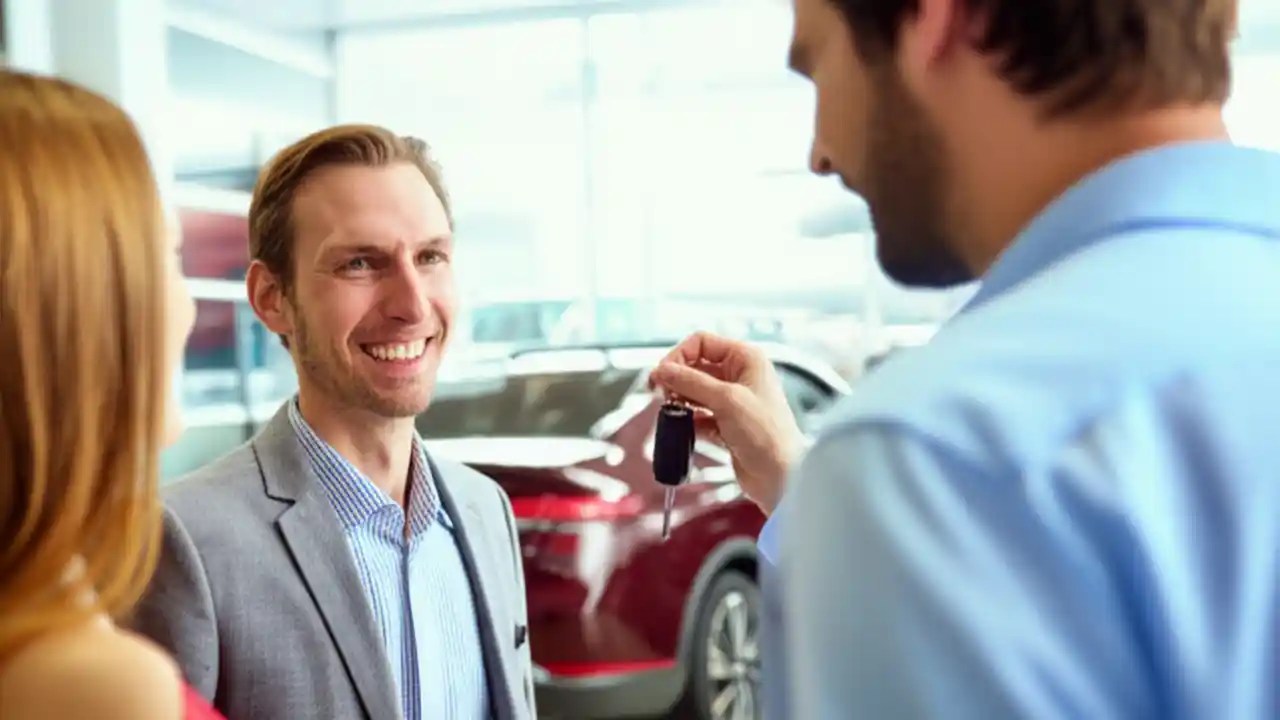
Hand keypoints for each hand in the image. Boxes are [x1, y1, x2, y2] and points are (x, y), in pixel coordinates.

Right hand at [649, 332, 805, 514]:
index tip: (662, 374)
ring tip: (671, 411)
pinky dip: (689, 420)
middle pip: (696, 366)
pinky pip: (699, 415)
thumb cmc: (768, 434)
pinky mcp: (727, 425)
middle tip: (661, 394)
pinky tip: (684, 428)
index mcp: (746, 359)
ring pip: (695, 392)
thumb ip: (691, 382)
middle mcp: (740, 376)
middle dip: (677, 379)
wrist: (781, 477)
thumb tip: (663, 370)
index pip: (702, 343)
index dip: (679, 355)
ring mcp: (734, 401)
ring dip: (680, 400)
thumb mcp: (726, 400)